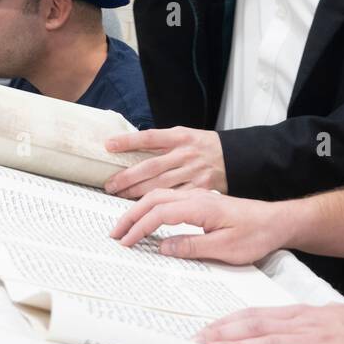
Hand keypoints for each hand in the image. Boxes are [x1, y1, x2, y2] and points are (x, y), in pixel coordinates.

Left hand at [104, 127, 227, 197]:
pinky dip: (159, 204)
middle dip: (127, 176)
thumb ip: (162, 142)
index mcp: (180, 136)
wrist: (235, 156)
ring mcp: (194, 172)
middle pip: (152, 166)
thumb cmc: (203, 146)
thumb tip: (131, 146)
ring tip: (119, 196)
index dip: (128, 141)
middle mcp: (186, 153)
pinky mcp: (202, 189)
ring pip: (161, 184)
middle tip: (110, 185)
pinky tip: (144, 208)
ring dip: (137, 192)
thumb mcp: (185, 134)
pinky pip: (176, 198)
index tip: (108, 145)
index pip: (150, 137)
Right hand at [110, 187, 285, 264]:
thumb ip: (192, 246)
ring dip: (138, 209)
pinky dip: (151, 206)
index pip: (160, 213)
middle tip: (114, 234)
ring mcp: (198, 197)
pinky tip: (146, 217)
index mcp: (200, 206)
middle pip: (153, 199)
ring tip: (124, 226)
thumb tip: (161, 247)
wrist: (276, 221)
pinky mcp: (201, 201)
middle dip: (130, 215)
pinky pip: (169, 198)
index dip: (139, 228)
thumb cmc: (255, 235)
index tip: (125, 242)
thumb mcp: (225, 249)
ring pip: (159, 196)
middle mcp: (196, 197)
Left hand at [194, 304, 343, 343]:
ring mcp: (314, 340)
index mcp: (303, 313)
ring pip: (265, 341)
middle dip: (222, 333)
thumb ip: (303, 326)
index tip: (207, 329)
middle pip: (254, 326)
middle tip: (196, 340)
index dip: (228, 322)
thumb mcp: (330, 320)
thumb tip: (277, 334)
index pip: (256, 315)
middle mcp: (303, 323)